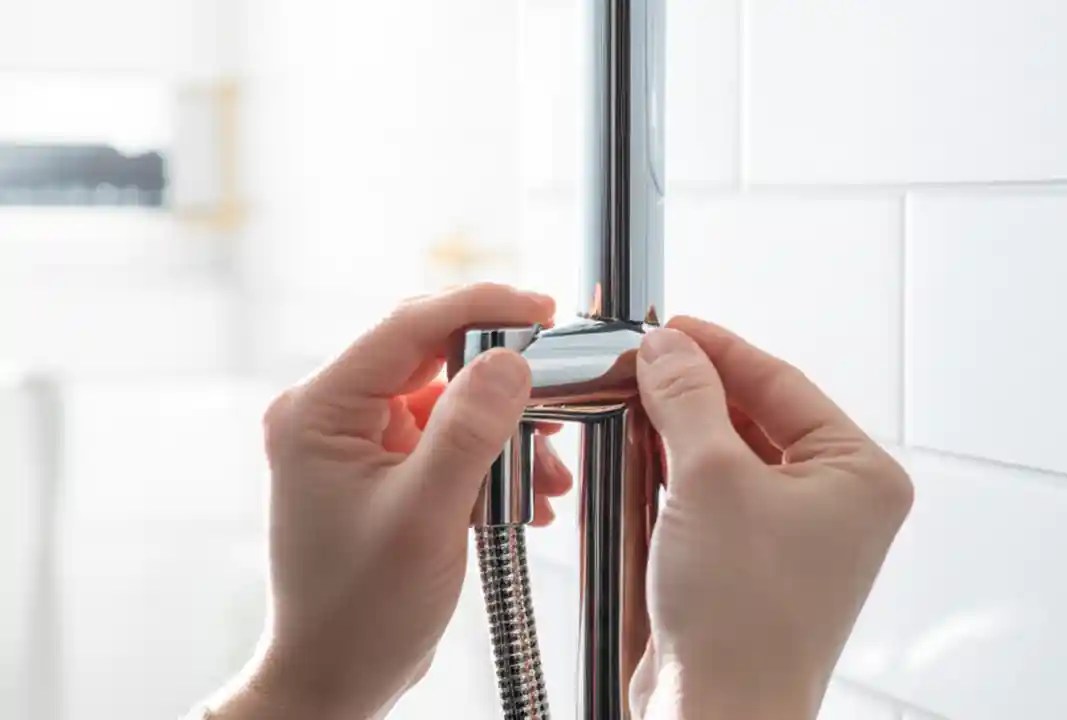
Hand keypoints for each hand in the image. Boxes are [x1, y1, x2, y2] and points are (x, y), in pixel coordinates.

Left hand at [200, 284, 571, 719]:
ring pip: (449, 398)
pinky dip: (493, 459)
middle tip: (559, 391)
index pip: (407, 327)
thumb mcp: (424, 518)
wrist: (336, 679)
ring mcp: (358, 442)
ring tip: (551, 472)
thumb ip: (468, 433)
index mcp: (319, 410)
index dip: (480, 308)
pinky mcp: (383, 469)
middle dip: (502, 376)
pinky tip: (531, 494)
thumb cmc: (360, 612)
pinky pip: (449, 438)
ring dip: (506, 429)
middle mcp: (332, 414)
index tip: (544, 311)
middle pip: (431, 355)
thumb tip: (512, 359)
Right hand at [629, 317, 912, 719]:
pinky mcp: (753, 564)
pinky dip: (676, 477)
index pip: (783, 383)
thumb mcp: (708, 480)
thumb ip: (687, 399)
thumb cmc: (740, 619)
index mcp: (860, 475)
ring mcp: (796, 536)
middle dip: (693, 391)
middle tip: (640, 364)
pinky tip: (639, 460)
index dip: (719, 349)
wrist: (716, 717)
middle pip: (756, 416)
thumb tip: (667, 346)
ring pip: (730, 456)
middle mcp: (838, 503)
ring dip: (679, 433)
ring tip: (634, 405)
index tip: (669, 327)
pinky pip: (714, 498)